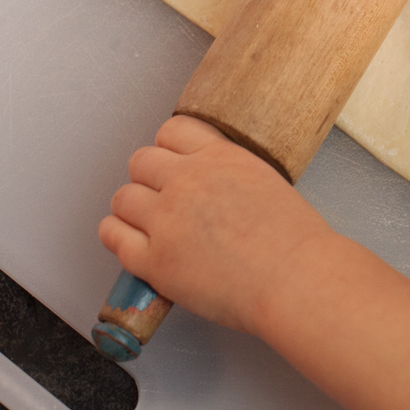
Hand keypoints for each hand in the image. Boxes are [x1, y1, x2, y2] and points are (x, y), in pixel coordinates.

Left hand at [98, 115, 327, 335]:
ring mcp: (166, 219)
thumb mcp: (267, 182)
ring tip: (147, 225)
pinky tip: (132, 244)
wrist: (295, 278)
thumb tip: (215, 189)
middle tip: (162, 199)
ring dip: (132, 209)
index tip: (173, 163)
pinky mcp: (153, 260)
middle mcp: (187, 180)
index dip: (170, 149)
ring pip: (122, 197)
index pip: (173, 131)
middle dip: (149, 178)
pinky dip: (118, 238)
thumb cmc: (296, 242)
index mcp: (220, 156)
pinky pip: (113, 237)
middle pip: (141, 161)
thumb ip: (231, 176)